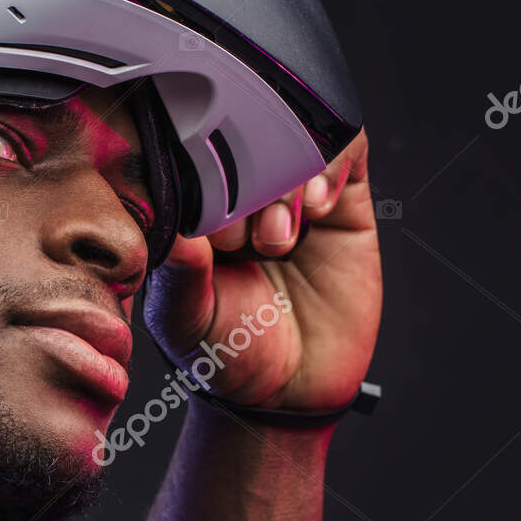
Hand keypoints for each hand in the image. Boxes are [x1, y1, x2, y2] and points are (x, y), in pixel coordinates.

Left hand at [144, 129, 380, 412]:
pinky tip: (317, 209)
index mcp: (194, 204)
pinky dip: (331, 167)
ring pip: (296, 133)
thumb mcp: (188, 320)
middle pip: (246, 129)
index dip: (198, 165)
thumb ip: (179, 275)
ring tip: (278, 241)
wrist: (290, 391)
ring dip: (286, 180)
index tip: (202, 221)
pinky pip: (346, 148)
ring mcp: (293, 190)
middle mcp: (242, 188)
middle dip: (244, 178)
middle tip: (240, 240)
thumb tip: (174, 231)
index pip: (192, 146)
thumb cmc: (226, 352)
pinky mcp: (342, 201)